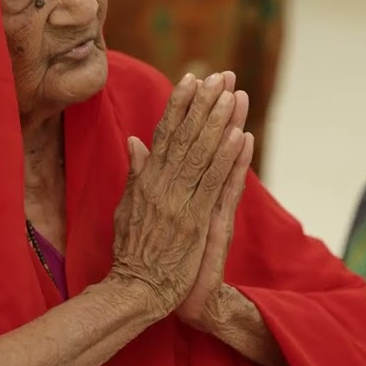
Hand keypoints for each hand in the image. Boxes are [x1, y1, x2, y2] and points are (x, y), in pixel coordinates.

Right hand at [108, 72, 246, 316]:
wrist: (135, 290)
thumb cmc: (132, 252)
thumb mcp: (127, 208)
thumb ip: (136, 174)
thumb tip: (136, 141)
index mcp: (146, 181)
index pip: (164, 134)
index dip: (179, 105)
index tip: (192, 78)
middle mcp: (161, 185)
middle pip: (186, 136)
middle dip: (204, 104)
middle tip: (221, 75)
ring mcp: (178, 202)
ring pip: (201, 153)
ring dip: (219, 122)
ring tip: (233, 94)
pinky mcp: (195, 221)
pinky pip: (214, 183)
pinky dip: (227, 159)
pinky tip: (239, 136)